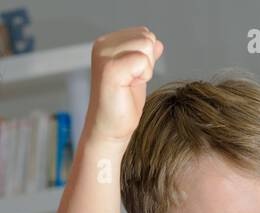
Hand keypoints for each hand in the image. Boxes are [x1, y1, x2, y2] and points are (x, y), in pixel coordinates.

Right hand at [85, 27, 164, 144]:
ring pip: (146, 46)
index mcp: (106, 43)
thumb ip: (145, 56)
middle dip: (147, 62)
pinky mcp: (110, 69)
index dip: (146, 58)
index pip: (144, 33)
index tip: (129, 78)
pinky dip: (142, 77)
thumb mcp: (138, 75)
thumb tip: (157, 42)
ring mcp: (104, 55)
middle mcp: (102, 45)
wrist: (109, 131)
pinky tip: (127, 88)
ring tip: (128, 85)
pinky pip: (143, 61)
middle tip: (130, 83)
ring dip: (145, 70)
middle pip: (146, 37)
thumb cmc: (121, 107)